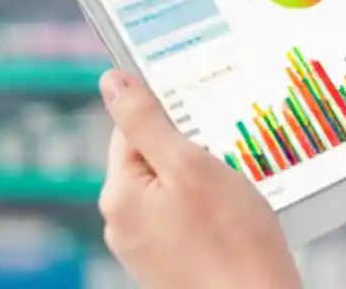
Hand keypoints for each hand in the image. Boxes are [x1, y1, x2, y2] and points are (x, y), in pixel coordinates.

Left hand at [98, 70, 301, 288]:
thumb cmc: (232, 241)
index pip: (131, 129)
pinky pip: (181, 219)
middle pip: (151, 159)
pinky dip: (205, 211)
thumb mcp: (190, 166)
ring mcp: (143, 248)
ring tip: (233, 194)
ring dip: (201, 182)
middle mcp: (122, 224)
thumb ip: (147, 121)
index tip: (205, 121)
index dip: (171, 118)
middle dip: (189, 152)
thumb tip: (112, 81)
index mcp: (119, 195)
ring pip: (170, 190)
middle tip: (227, 160)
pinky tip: (231, 219)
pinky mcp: (167, 264)